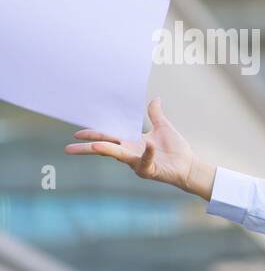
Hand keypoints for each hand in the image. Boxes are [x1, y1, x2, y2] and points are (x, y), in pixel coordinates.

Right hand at [64, 98, 215, 198]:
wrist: (190, 165)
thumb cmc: (176, 149)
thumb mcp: (163, 128)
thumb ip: (155, 115)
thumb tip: (155, 99)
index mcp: (131, 143)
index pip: (108, 137)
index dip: (93, 135)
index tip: (76, 134)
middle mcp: (131, 153)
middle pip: (105, 149)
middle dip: (88, 148)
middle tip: (69, 148)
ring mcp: (139, 163)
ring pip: (120, 156)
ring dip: (108, 151)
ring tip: (95, 147)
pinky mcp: (150, 170)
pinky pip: (146, 161)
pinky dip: (147, 154)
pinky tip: (150, 146)